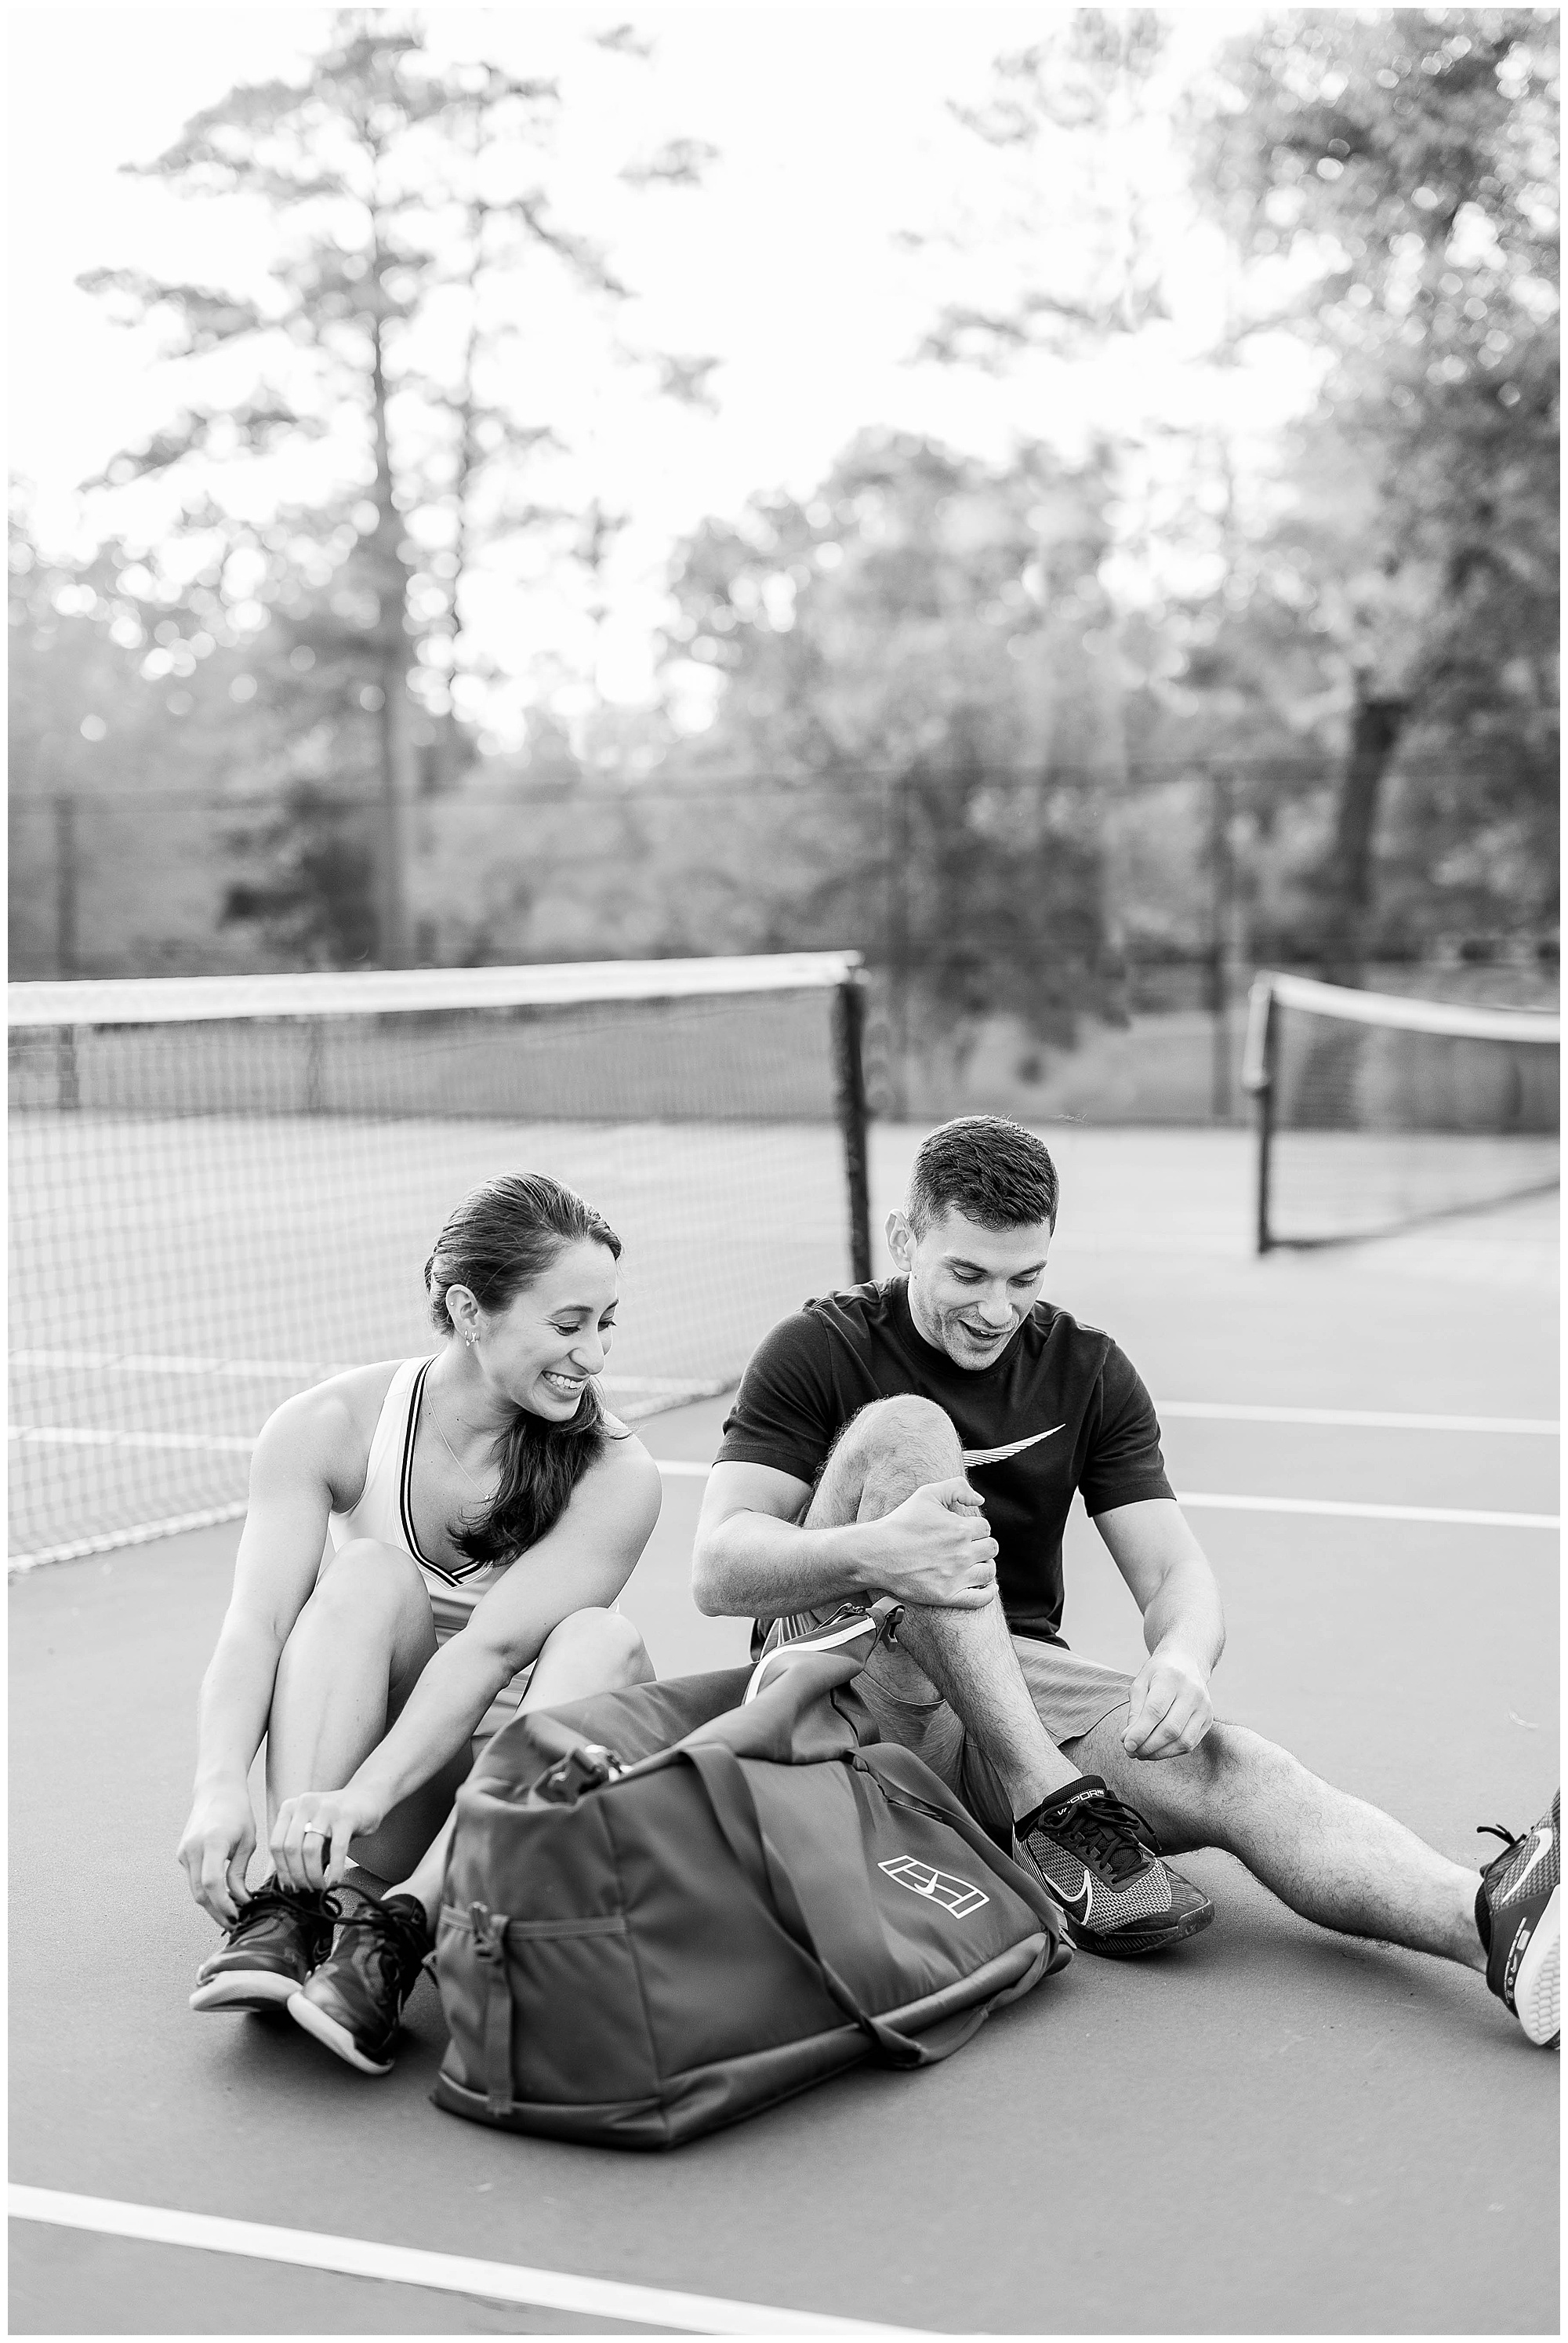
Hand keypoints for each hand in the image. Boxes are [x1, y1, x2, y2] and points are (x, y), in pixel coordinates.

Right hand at [177, 1784, 256, 1926]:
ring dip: (211, 1905)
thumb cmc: (238, 1813)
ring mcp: (183, 1852)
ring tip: (230, 1915)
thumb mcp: (247, 1842)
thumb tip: (241, 1901)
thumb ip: (240, 1873)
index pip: (212, 1884)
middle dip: (216, 1913)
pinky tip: (221, 1897)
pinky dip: (205, 1891)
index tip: (237, 1917)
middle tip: (234, 1925)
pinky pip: (193, 1879)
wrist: (217, 1790)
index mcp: (212, 1842)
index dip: (223, 1905)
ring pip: (194, 1889)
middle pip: (199, 1893)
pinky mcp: (181, 1854)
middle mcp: (192, 1849)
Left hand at [271, 1784, 385, 1893]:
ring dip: (313, 1875)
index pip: (276, 1844)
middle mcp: (305, 1804)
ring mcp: (326, 1809)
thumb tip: (286, 1880)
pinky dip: (335, 1870)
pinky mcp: (346, 1816)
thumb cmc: (334, 1818)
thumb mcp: (309, 1826)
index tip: (289, 1885)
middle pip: (291, 1848)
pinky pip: (337, 1849)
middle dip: (297, 1875)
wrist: (365, 1798)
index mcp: (290, 1807)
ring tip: (318, 1886)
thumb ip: (296, 1847)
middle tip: (305, 1888)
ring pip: (310, 1850)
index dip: (281, 1870)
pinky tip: (334, 1880)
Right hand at [873, 1476, 998, 1607]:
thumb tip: (980, 1501)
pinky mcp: (947, 1596)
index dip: (975, 1528)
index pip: (985, 1528)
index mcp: (960, 1528)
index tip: (963, 1532)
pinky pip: (980, 1598)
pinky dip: (987, 1593)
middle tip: (968, 1547)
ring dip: (985, 1566)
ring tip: (974, 1564)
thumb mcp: (927, 1493)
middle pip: (991, 1549)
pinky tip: (986, 1587)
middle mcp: (962, 1553)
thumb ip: (957, 1487)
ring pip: (989, 1572)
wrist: (877, 1553)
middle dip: (982, 1545)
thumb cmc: (901, 1523)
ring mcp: (956, 1577)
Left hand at [1122, 1647, 1213, 1760]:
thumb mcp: (1140, 1682)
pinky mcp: (1209, 1719)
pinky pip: (1191, 1744)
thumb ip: (1134, 1710)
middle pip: (1170, 1729)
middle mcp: (1192, 1692)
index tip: (1126, 1745)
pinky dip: (1172, 1752)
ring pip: (1183, 1741)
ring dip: (1159, 1753)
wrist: (1187, 1662)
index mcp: (1171, 1677)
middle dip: (1148, 1746)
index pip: (1155, 1710)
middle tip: (1131, 1752)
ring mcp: (1204, 1707)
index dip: (1140, 1731)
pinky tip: (1157, 1751)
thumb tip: (1128, 1739)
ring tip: (1142, 1754)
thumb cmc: (1158, 1674)